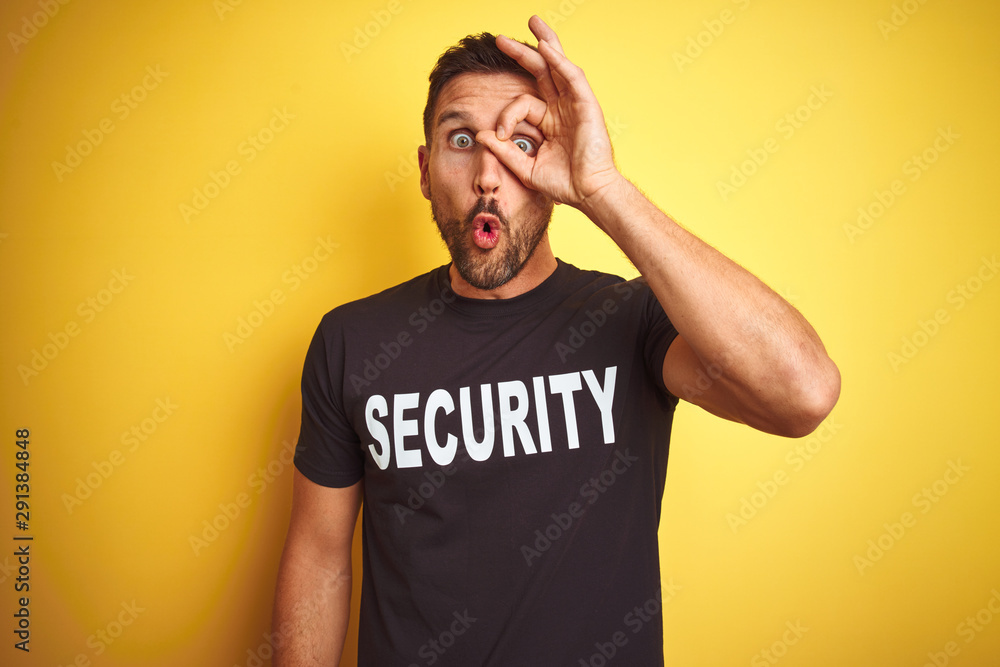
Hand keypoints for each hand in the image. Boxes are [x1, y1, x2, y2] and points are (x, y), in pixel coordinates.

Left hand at [475, 15, 621, 209]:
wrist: (587, 194)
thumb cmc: (563, 184)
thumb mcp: (525, 166)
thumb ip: (503, 150)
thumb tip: (480, 134)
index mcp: (549, 121)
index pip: (522, 103)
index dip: (507, 116)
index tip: (500, 135)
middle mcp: (562, 108)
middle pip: (541, 71)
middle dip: (523, 52)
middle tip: (501, 39)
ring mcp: (575, 104)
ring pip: (558, 66)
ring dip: (545, 43)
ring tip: (533, 22)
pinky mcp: (587, 105)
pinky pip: (572, 77)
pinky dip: (559, 61)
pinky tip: (546, 48)